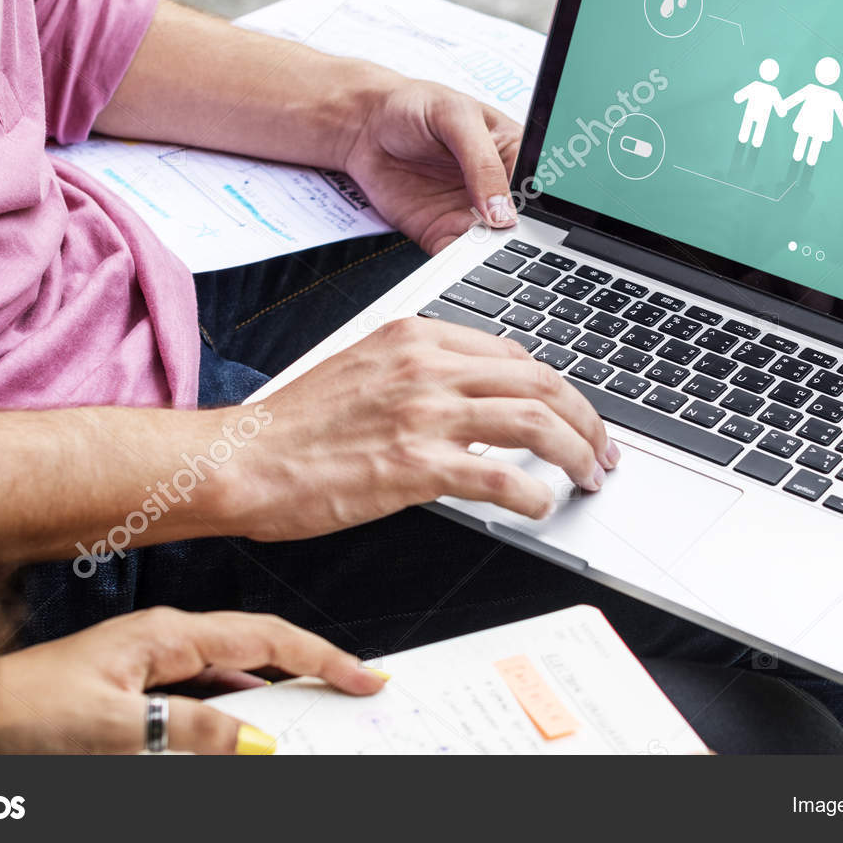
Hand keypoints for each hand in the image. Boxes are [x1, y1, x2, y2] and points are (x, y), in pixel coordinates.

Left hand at [0, 608, 385, 753]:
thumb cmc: (24, 712)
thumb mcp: (118, 728)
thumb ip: (193, 731)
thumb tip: (255, 741)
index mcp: (165, 634)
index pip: (265, 637)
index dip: (320, 655)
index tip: (362, 676)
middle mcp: (161, 641)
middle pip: (255, 651)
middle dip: (305, 671)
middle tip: (347, 694)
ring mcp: (148, 663)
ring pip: (229, 678)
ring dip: (266, 697)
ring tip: (301, 716)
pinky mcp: (133, 690)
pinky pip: (199, 698)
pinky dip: (229, 713)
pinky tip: (237, 733)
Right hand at [228, 317, 620, 541]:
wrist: (242, 460)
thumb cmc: (294, 428)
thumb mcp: (364, 372)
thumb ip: (421, 376)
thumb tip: (477, 403)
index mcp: (415, 337)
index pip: (513, 352)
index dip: (554, 386)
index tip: (569, 413)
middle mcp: (426, 366)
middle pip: (540, 380)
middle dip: (585, 417)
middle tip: (600, 449)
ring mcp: (424, 412)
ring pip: (536, 420)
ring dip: (577, 452)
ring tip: (589, 477)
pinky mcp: (416, 464)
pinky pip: (502, 475)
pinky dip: (535, 492)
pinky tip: (541, 505)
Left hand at [341, 78, 521, 252]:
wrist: (362, 127)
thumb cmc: (414, 107)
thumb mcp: (455, 117)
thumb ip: (482, 161)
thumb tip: (504, 209)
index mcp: (513, 154)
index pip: (537, 187)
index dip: (538, 206)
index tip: (529, 217)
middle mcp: (496, 189)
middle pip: (521, 224)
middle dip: (518, 237)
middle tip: (507, 238)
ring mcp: (469, 213)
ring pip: (493, 247)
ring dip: (491, 255)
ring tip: (484, 250)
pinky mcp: (442, 233)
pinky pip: (458, 258)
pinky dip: (460, 265)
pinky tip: (459, 260)